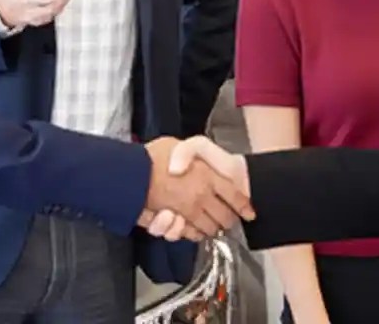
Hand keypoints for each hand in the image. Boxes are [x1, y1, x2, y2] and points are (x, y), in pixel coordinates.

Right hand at [140, 137, 254, 240]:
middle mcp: (202, 197)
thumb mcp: (179, 144)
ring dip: (212, 227)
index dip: (244, 206)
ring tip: (212, 225)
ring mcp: (188, 213)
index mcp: (208, 177)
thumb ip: (195, 151)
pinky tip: (192, 228)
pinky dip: (194, 234)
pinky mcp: (175, 224)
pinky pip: (191, 234)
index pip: (235, 195)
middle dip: (228, 220)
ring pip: (209, 228)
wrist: (130, 175)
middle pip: (225, 217)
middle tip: (228, 219)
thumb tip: (204, 166)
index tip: (249, 213)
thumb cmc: (152, 158)